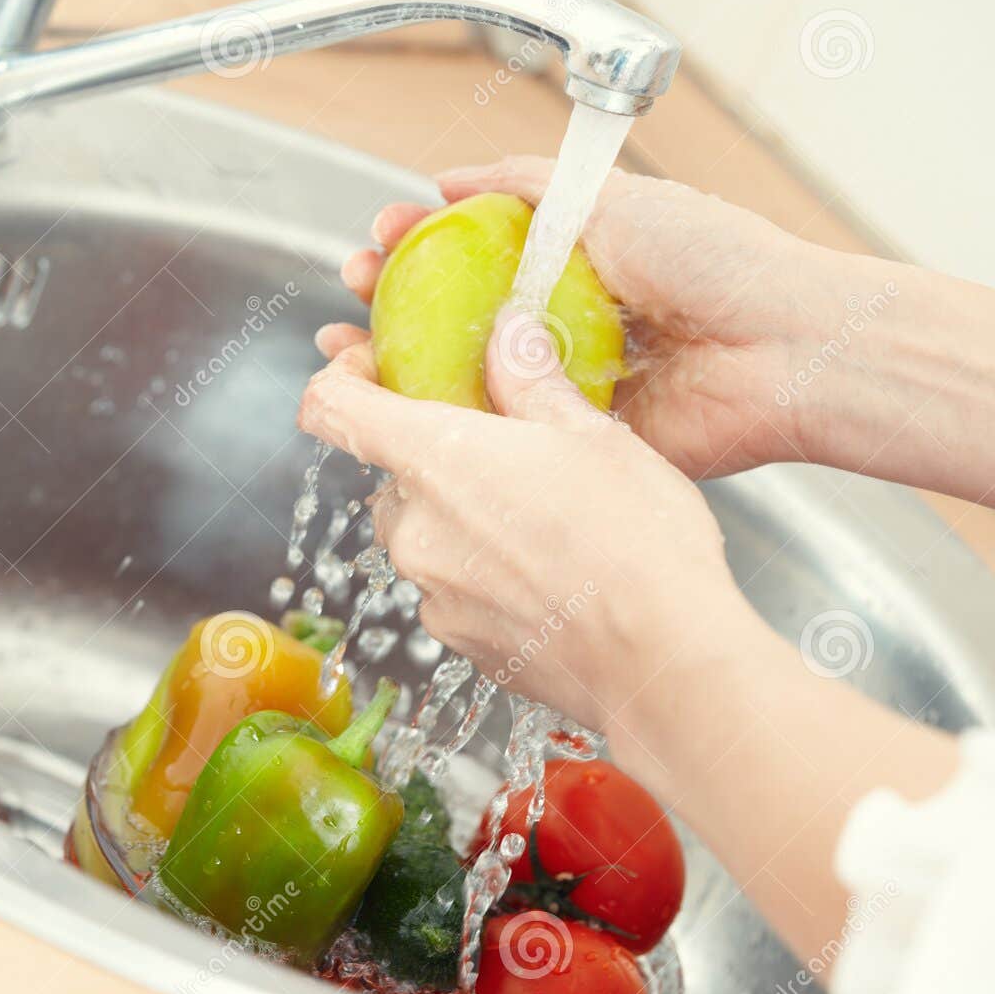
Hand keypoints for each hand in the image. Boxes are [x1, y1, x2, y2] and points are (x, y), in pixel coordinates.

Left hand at [297, 314, 763, 735]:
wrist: (662, 660)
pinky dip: (484, 573)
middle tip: (505, 448)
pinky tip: (549, 571)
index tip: (370, 369)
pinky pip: (453, 590)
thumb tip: (509, 333)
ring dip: (462, 517)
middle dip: (435, 457)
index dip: (340, 378)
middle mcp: (416, 530)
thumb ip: (533, 381)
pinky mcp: (459, 643)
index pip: (332, 408)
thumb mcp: (594, 434)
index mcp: (436, 458)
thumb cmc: (637, 540)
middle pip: (390, 476)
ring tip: (542, 516)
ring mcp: (433, 594)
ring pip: (423, 535)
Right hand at [341, 156, 843, 477]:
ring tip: (352, 346)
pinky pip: (508, 435)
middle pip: (456, 320)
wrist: (784, 348)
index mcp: (570, 268)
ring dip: (404, 368)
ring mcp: (567, 388)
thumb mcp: (613, 198)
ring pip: (468, 381)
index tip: (379, 241)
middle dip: (393, 307)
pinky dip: (456, 426)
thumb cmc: (715, 263)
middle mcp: (560, 327)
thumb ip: (529, 186)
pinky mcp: (580, 443)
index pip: (471, 256)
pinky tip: (405, 411)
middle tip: (352, 293)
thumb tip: (455, 178)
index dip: (418, 249)